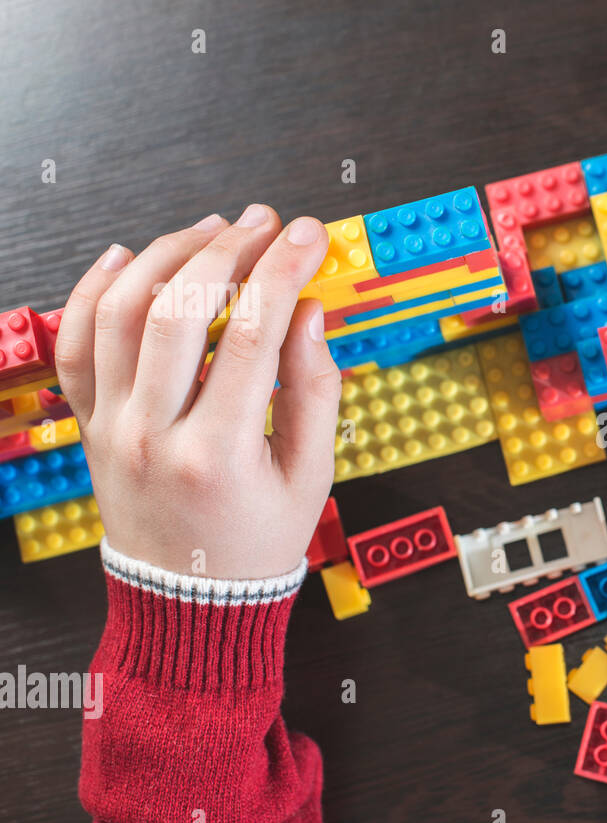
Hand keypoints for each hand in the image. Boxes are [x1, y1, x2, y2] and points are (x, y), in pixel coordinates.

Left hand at [54, 206, 340, 579]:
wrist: (190, 600)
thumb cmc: (257, 541)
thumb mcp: (310, 476)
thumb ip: (315, 390)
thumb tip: (308, 310)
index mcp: (219, 453)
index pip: (255, 333)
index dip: (284, 271)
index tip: (307, 235)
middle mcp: (154, 433)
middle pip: (182, 310)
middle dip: (228, 250)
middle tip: (263, 222)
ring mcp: (113, 426)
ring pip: (122, 312)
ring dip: (167, 256)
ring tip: (210, 230)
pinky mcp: (92, 424)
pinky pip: (76, 343)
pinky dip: (93, 290)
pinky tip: (126, 256)